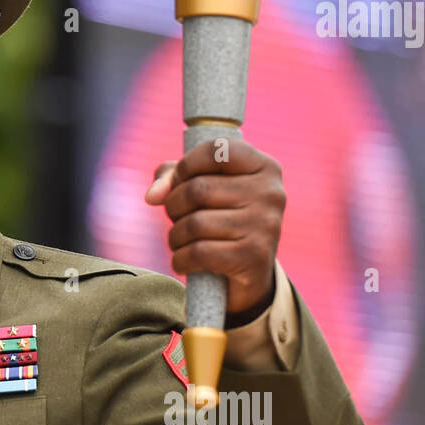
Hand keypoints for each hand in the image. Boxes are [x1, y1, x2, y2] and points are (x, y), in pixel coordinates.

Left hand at [144, 138, 284, 316]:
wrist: (250, 274)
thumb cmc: (221, 218)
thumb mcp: (203, 188)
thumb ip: (172, 177)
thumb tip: (153, 195)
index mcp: (265, 167)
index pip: (217, 150)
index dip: (186, 165)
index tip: (180, 181)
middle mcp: (271, 193)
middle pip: (198, 189)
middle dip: (174, 206)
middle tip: (177, 217)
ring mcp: (266, 225)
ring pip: (195, 223)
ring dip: (175, 236)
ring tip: (181, 240)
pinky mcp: (254, 257)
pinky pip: (199, 252)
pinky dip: (181, 259)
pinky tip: (185, 261)